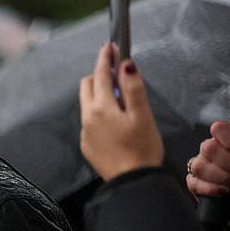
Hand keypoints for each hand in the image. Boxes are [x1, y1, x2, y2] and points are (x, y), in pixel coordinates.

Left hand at [78, 42, 163, 180]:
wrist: (134, 183)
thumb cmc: (142, 150)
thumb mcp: (143, 115)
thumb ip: (133, 87)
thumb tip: (125, 64)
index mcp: (102, 107)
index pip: (101, 73)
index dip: (106, 57)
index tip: (110, 47)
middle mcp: (89, 117)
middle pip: (88, 85)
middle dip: (100, 75)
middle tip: (117, 75)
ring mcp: (86, 132)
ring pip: (87, 103)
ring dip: (99, 95)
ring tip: (119, 102)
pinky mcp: (87, 146)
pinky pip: (89, 122)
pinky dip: (98, 115)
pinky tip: (114, 124)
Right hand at [186, 95, 229, 230]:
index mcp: (223, 142)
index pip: (217, 128)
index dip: (227, 139)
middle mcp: (209, 153)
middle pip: (208, 147)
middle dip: (228, 163)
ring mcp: (199, 168)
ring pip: (200, 165)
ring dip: (222, 177)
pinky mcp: (193, 185)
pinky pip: (194, 182)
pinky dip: (211, 188)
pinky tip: (223, 193)